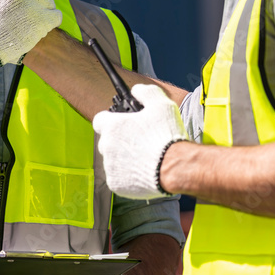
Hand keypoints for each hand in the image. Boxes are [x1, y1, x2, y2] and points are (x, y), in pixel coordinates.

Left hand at [93, 84, 187, 199]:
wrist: (174, 168)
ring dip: (124, 159)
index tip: (122, 123)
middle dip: (119, 141)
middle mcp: (106, 146)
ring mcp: (110, 167)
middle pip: (107, 141)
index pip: (100, 120)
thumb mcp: (160, 104)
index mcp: (112, 127)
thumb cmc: (166, 136)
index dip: (111, 121)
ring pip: (113, 161)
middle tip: (139, 142)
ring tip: (145, 158)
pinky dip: (128, 176)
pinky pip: (119, 178)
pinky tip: (144, 171)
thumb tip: (137, 90)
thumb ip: (146, 92)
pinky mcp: (116, 184)